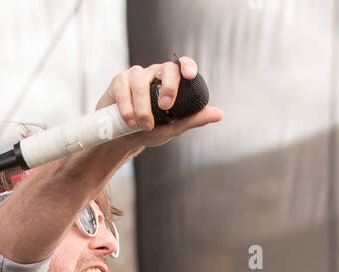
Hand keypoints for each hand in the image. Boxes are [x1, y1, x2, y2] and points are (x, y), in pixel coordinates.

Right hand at [95, 56, 222, 146]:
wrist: (124, 139)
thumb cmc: (151, 130)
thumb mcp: (174, 127)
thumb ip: (194, 119)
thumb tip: (219, 114)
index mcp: (170, 82)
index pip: (180, 66)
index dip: (187, 65)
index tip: (190, 75)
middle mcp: (154, 74)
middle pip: (164, 69)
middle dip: (167, 87)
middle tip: (166, 107)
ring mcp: (136, 75)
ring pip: (141, 82)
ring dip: (143, 106)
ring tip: (144, 126)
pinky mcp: (119, 81)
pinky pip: (123, 88)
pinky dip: (127, 106)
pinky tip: (130, 120)